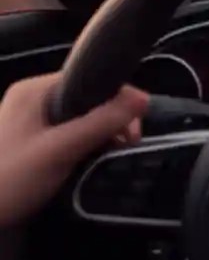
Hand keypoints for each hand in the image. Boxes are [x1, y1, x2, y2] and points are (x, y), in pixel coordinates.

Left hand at [0, 73, 147, 227]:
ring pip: (79, 119)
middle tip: (124, 146)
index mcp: (35, 90)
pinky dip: (83, 146)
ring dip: (98, 136)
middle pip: (87, 99)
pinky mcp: (29, 143)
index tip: (134, 130)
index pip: (91, 79)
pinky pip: (67, 135)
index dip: (119, 100)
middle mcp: (31, 99)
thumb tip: (143, 98)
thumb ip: (102, 122)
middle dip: (111, 121)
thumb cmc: (7, 180)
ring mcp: (28, 122)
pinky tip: (88, 162)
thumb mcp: (60, 150)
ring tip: (107, 156)